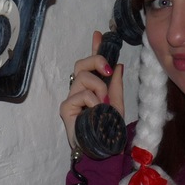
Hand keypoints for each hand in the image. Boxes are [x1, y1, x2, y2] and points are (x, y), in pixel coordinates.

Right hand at [60, 31, 124, 148]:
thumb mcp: (118, 104)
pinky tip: (96, 112)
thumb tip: (119, 65)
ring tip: (104, 104)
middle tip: (108, 71)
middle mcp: (79, 90)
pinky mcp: (66, 108)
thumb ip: (116, 85)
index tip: (99, 34)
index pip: (91, 65)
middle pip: (81, 64)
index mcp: (92, 87)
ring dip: (99, 88)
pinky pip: (81, 95)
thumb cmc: (108, 130)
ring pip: (83, 77)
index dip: (95, 49)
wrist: (103, 150)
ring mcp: (71, 99)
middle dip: (97, 61)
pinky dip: (93, 102)